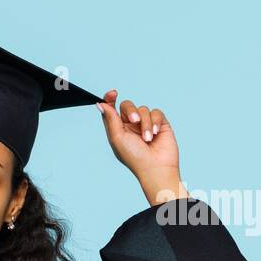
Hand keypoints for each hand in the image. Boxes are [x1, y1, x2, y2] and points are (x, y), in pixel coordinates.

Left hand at [96, 89, 185, 203]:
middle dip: (131, 111)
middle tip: (134, 121)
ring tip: (147, 139)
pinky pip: (156, 112)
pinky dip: (154, 122)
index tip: (113, 93)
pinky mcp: (160, 124)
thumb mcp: (117, 138)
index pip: (112, 110)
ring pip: (143, 109)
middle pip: (128, 105)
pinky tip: (154, 134)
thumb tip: (100, 104)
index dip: (110, 99)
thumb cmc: (134, 157)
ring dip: (145, 123)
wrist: (156, 167)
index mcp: (117, 129)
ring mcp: (145, 124)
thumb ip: (110, 119)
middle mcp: (130, 125)